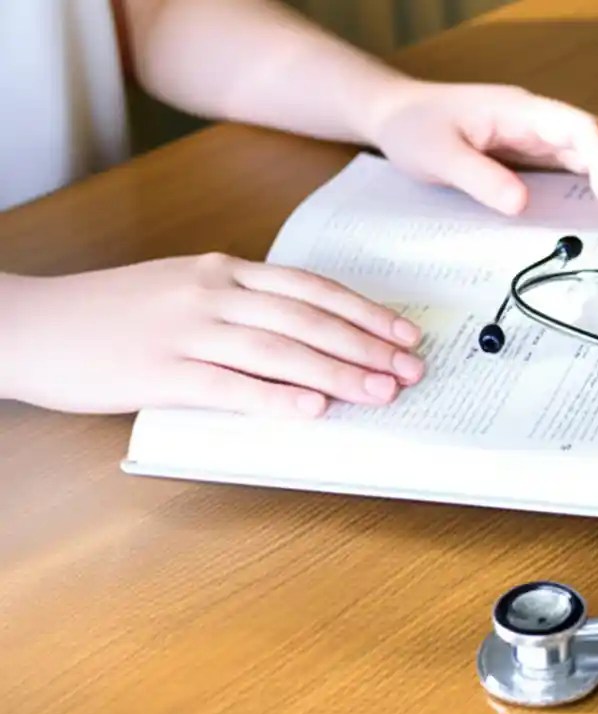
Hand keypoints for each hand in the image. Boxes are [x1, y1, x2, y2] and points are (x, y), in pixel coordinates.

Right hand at [0, 253, 424, 416]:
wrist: (30, 323)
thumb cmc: (110, 313)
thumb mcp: (181, 288)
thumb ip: (239, 306)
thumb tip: (305, 337)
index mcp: (222, 271)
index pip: (311, 289)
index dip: (365, 312)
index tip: (405, 333)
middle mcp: (212, 293)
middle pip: (307, 320)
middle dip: (367, 347)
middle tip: (410, 371)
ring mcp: (186, 331)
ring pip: (280, 351)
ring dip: (338, 373)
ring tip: (380, 392)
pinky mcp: (159, 372)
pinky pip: (230, 386)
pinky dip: (276, 398)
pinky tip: (313, 409)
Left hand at [364, 81, 597, 221]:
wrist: (395, 113)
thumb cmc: (414, 128)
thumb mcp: (438, 156)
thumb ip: (480, 178)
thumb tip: (523, 203)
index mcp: (520, 111)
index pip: (580, 129)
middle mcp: (536, 117)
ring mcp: (537, 131)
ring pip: (594, 148)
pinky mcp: (532, 146)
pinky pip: (578, 157)